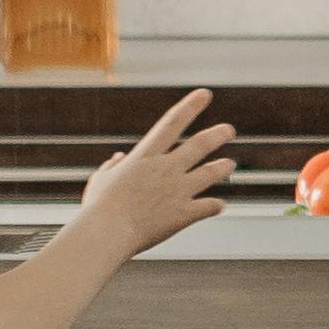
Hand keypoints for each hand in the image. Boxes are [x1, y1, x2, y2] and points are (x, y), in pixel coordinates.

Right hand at [80, 88, 236, 251]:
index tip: (205, 94)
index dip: (190, 106)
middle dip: (217, 135)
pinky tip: (219, 205)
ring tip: (230, 163)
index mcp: (144, 157)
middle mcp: (165, 169)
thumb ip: (111, 167)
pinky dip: (215, 205)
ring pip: (209, 173)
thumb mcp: (101, 180)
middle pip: (199, 145)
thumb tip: (118, 159)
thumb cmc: (98, 208)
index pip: (171, 123)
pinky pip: (207, 207)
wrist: (106, 233)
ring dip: (222, 167)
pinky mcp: (183, 214)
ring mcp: (177, 191)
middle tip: (229, 130)